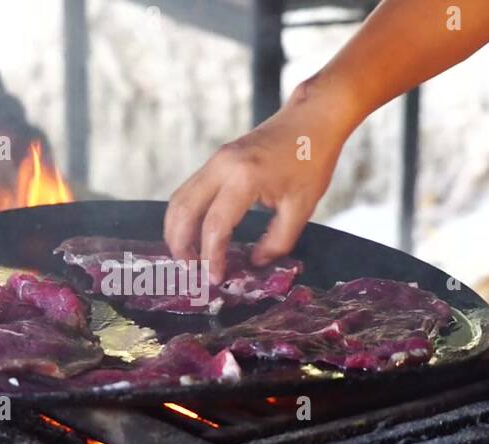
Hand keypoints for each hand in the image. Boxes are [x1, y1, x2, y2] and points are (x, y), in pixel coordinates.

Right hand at [163, 80, 355, 282]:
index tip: (215, 278)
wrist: (311, 119)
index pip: (215, 226)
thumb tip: (253, 263)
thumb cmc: (311, 160)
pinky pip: (189, 191)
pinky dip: (185, 215)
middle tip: (190, 271)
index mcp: (245, 178)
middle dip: (180, 245)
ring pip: (179, 199)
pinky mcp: (215, 160)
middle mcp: (222, 166)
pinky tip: (194, 234)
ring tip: (188, 256)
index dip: (211, 257)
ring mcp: (215, 160)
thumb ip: (277, 242)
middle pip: (183, 210)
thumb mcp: (301, 207)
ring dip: (176, 230)